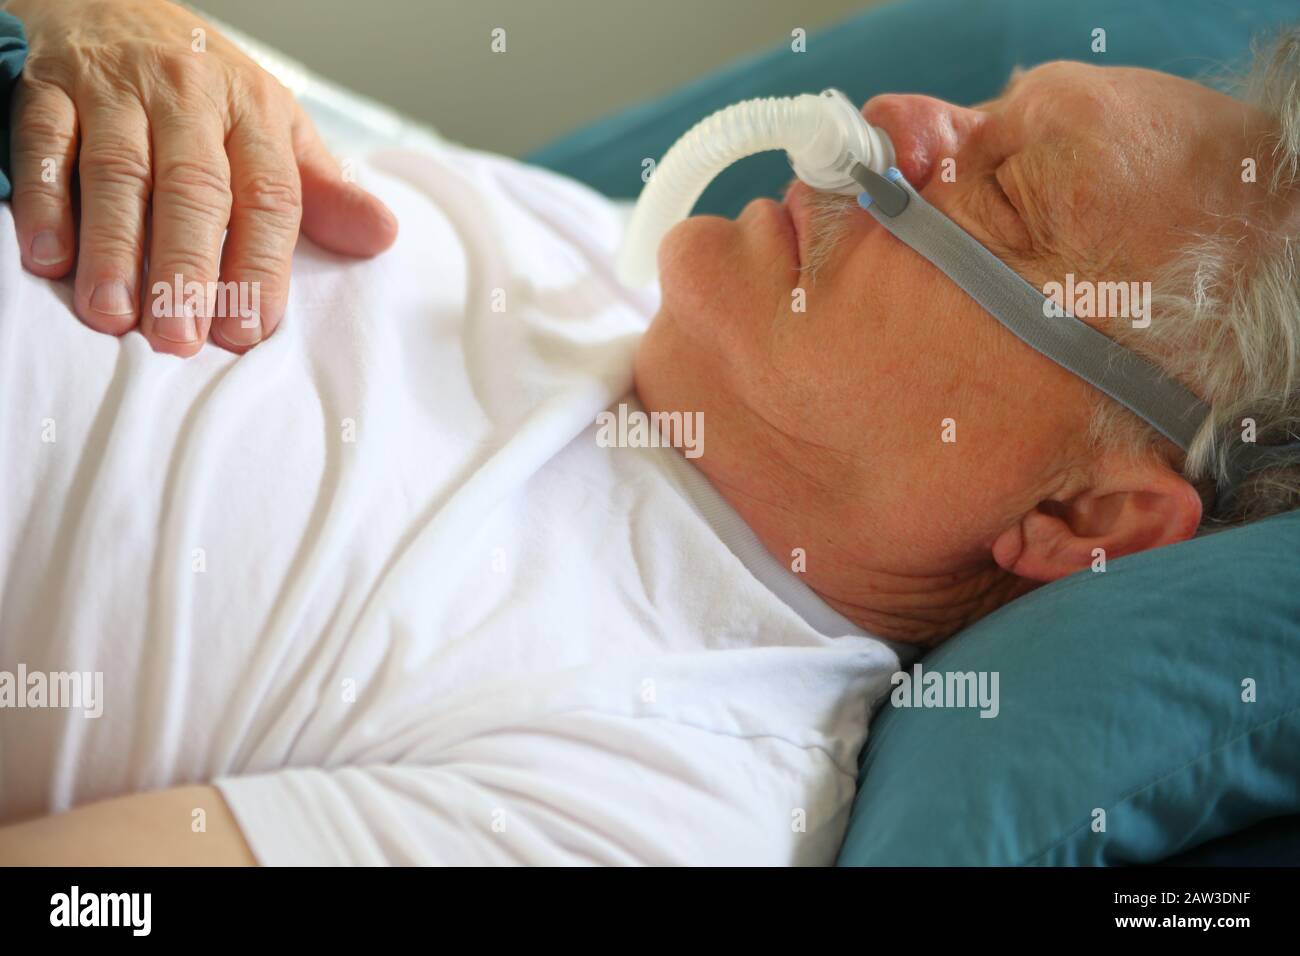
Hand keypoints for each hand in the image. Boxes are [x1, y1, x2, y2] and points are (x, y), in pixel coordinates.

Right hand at [4, 0, 397, 354]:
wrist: (112, 0)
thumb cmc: (205, 89)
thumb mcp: (276, 129)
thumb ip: (323, 191)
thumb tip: (383, 237)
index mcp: (255, 114)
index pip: (269, 197)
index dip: (262, 268)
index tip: (251, 331)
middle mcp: (189, 97)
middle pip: (193, 190)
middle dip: (187, 269)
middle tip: (179, 339)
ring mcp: (116, 89)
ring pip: (117, 172)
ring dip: (115, 249)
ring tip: (113, 315)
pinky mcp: (48, 85)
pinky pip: (43, 143)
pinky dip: (43, 199)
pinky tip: (48, 258)